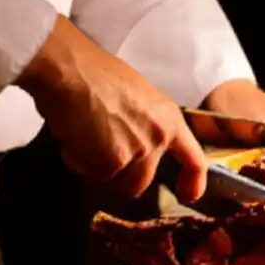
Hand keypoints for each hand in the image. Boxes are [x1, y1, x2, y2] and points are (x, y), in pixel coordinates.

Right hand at [16, 15, 207, 200]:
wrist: (70, 70)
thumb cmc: (94, 74)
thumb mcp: (136, 97)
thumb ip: (144, 125)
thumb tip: (133, 144)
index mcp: (169, 119)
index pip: (194, 160)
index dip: (193, 182)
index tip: (187, 195)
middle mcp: (159, 138)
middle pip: (142, 181)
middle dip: (118, 175)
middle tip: (97, 151)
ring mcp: (138, 151)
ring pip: (115, 182)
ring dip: (96, 168)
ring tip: (83, 137)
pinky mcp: (114, 161)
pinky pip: (92, 174)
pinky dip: (78, 161)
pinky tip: (72, 136)